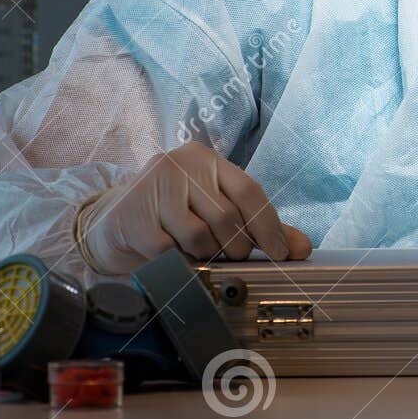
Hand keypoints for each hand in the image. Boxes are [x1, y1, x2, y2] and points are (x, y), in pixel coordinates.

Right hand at [77, 141, 311, 273]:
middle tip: (232, 257)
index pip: (249, 191)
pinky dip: (178, 260)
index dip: (269, 226)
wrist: (114, 221)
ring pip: (200, 236)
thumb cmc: (175, 214)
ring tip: (196, 249)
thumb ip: (259, 225)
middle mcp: (179, 164)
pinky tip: (171, 252)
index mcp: (206, 158)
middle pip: (227, 217)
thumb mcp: (216, 209)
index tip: (282, 254)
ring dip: (205, 254)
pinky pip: (170, 251)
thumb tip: (302, 248)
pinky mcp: (133, 217)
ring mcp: (152, 188)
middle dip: (236, 246)